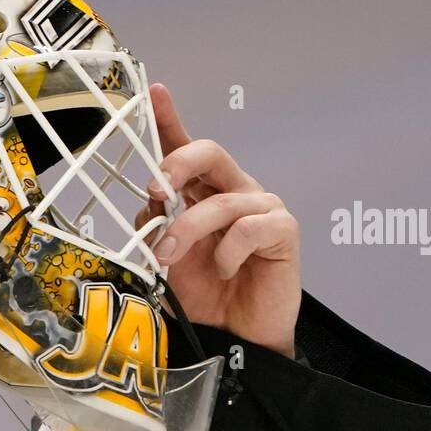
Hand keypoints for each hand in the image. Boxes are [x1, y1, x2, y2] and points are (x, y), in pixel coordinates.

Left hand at [134, 84, 301, 357]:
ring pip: (221, 200)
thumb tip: (148, 204)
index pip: (186, 149)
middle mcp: (234, 191)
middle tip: (154, 188)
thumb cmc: (205, 295)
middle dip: (177, 164)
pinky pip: (250, 227)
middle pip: (210, 153)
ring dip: (187, 229)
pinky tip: (225, 271)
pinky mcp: (282, 231)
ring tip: (171, 257)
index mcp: (204, 192)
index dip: (170, 120)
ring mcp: (261, 208)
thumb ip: (156, 226)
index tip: (154, 93)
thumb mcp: (167, 259)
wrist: (234, 338)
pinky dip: (228, 251)